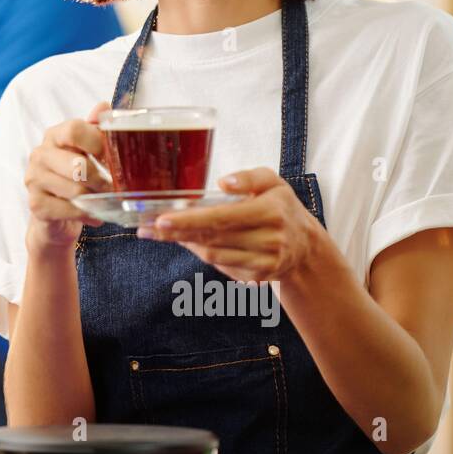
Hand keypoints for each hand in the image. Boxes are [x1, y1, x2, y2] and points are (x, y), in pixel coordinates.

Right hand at [23, 102, 112, 254]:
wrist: (54, 215)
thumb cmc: (74, 177)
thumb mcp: (86, 151)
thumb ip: (95, 129)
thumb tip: (104, 106)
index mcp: (53, 135)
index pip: (74, 130)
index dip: (98, 143)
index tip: (114, 157)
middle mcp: (39, 154)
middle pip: (78, 165)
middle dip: (102, 179)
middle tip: (114, 188)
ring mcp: (33, 179)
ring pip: (76, 190)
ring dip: (97, 199)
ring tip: (105, 202)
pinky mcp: (35, 205)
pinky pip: (69, 210)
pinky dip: (87, 215)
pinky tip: (92, 215)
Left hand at [142, 167, 325, 282]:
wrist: (306, 247)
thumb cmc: (282, 207)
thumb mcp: (274, 182)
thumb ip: (250, 177)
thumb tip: (223, 181)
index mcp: (270, 212)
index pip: (223, 218)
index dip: (190, 220)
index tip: (162, 220)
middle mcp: (269, 240)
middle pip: (212, 238)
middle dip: (176, 233)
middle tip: (147, 227)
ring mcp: (263, 262)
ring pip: (212, 255)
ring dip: (184, 243)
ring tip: (161, 232)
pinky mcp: (257, 276)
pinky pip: (220, 265)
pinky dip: (201, 252)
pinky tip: (186, 241)